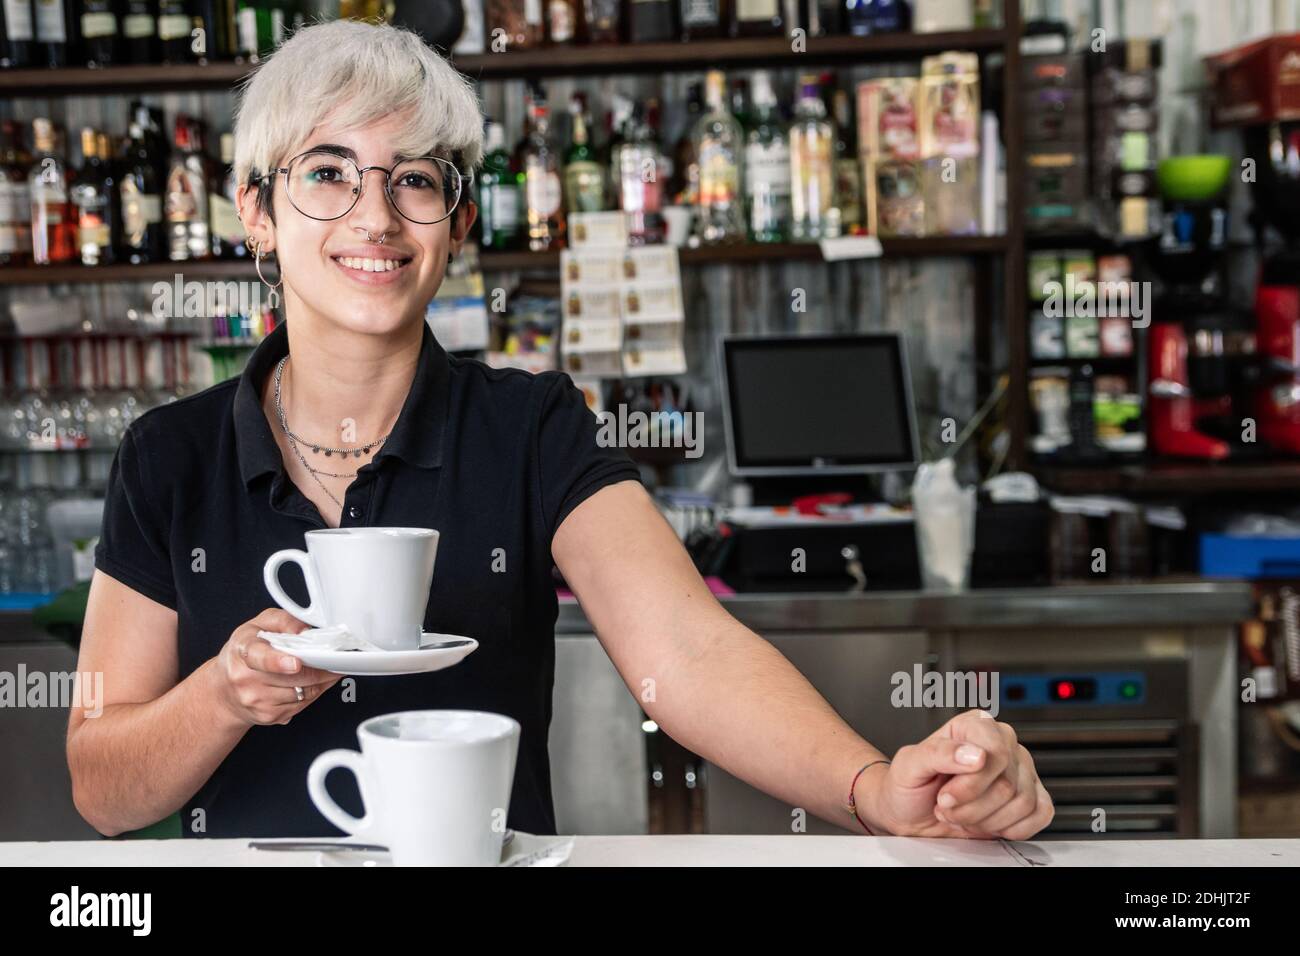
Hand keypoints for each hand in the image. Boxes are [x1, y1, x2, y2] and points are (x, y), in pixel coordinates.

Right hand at [210, 608, 341, 726]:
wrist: (225, 690)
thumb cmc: (246, 653)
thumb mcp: (259, 625)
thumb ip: (283, 621)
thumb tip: (306, 630)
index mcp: (243, 650)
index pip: (260, 657)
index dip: (279, 661)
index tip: (295, 663)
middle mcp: (245, 678)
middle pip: (293, 677)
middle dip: (319, 668)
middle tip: (335, 659)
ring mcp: (256, 700)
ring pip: (303, 692)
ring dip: (321, 681)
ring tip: (325, 669)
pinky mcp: (267, 716)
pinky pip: (302, 705)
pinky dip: (313, 693)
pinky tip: (312, 683)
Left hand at [862, 710, 1053, 839]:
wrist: (911, 813)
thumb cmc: (909, 785)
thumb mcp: (909, 764)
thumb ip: (938, 753)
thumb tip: (976, 754)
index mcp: (975, 725)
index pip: (995, 752)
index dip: (971, 783)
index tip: (946, 795)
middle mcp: (1002, 744)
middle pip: (1007, 783)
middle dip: (972, 806)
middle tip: (947, 806)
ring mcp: (1021, 770)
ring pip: (1022, 802)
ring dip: (985, 820)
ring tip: (962, 814)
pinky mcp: (1032, 797)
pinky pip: (1040, 815)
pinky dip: (1009, 828)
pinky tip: (986, 822)